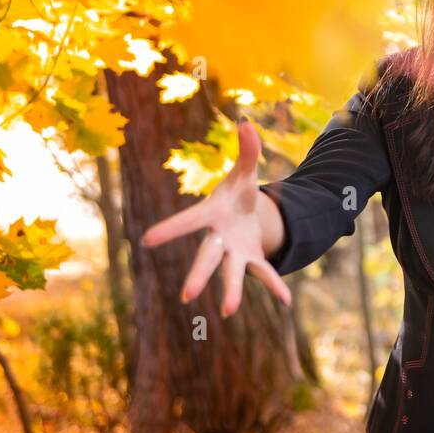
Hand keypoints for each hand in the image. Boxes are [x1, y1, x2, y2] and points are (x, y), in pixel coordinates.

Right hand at [140, 117, 291, 316]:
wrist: (247, 215)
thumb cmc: (237, 193)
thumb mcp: (245, 171)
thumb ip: (247, 150)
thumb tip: (246, 121)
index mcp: (211, 215)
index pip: (188, 221)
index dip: (169, 230)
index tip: (146, 241)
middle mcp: (219, 238)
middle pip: (206, 257)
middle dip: (198, 274)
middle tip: (188, 295)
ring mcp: (235, 252)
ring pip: (231, 273)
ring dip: (231, 290)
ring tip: (229, 311)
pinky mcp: (253, 259)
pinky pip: (264, 274)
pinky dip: (275, 286)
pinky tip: (286, 301)